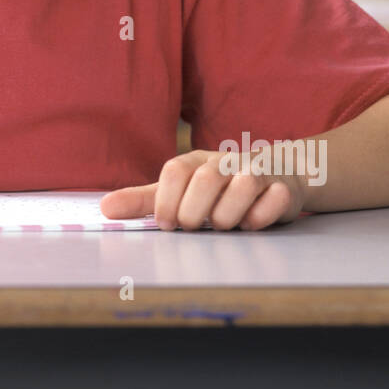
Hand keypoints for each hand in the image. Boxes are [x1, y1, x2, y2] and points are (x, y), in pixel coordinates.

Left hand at [100, 148, 307, 231]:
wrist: (276, 174)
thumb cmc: (218, 188)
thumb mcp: (181, 192)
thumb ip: (144, 201)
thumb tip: (104, 208)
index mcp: (197, 160)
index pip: (176, 170)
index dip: (167, 199)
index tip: (165, 224)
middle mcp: (226, 162)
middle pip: (206, 178)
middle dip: (194, 210)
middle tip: (192, 228)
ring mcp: (257, 172)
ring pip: (243, 185)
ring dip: (228, 214)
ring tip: (223, 226)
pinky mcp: (284, 186)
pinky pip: (275, 198)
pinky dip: (262, 215)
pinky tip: (252, 223)